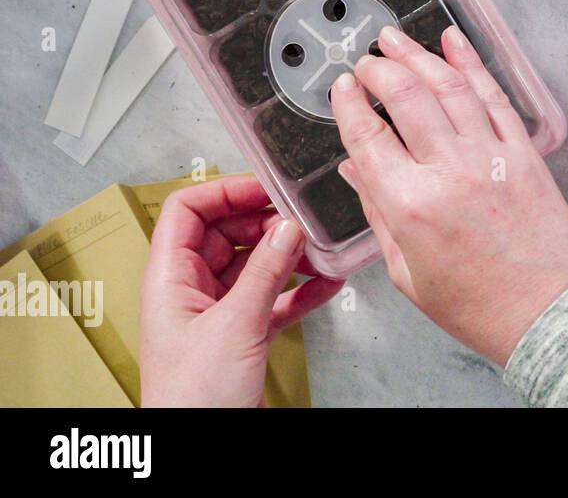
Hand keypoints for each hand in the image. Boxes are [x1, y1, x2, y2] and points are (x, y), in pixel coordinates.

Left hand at [139, 176, 343, 406]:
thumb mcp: (234, 325)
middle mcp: (191, 290)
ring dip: (289, 258)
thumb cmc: (192, 399)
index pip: (188, 211)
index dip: (225, 192)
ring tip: (321, 252)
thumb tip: (288, 228)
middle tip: (301, 222)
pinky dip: (300, 290)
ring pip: (255, 266)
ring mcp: (218, 313)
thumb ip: (264, 272)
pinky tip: (327, 285)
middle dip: (266, 225)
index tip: (267, 189)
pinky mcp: (243, 336)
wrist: (202, 448)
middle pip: (227, 234)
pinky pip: (274, 299)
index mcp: (169, 278)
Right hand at [330, 24, 567, 365]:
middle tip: (367, 60)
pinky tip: (454, 43)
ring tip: (396, 39)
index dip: (349, 103)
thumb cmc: (478, 306)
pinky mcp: (524, 153)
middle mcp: (449, 172)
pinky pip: (494, 97)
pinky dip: (472, 64)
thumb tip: (357, 169)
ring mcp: (491, 157)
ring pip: (449, 87)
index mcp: (410, 207)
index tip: (342, 87)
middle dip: (380, 69)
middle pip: (405, 97)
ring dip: (418, 55)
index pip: (367, 136)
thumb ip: (379, 214)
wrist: (548, 314)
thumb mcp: (407, 272)